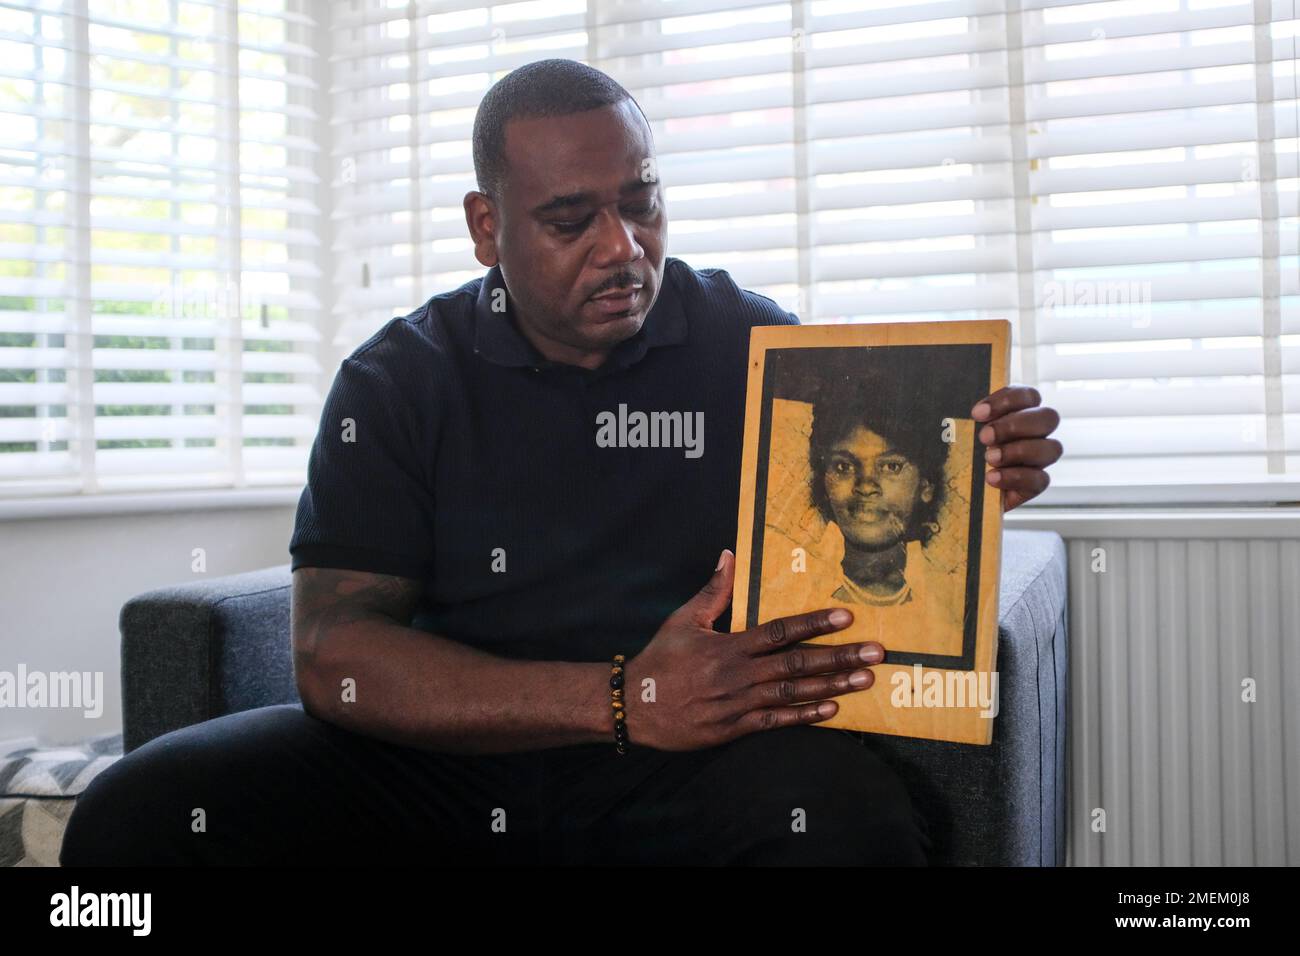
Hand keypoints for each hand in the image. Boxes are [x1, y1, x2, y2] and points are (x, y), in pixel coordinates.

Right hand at [623, 550, 883, 751]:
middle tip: (875, 653)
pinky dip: (804, 717)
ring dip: (831, 685)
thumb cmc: (660, 660)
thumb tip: (729, 554)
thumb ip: (713, 590)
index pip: (780, 630)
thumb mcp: (683, 619)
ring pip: (793, 692)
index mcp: (729, 645)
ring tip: (864, 681)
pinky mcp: (735, 727)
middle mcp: (739, 673)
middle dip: (839, 657)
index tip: (846, 616)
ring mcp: (739, 702)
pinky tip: (832, 711)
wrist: (634, 706)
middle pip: (797, 663)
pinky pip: (775, 722)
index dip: (815, 623)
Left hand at [971, 385, 1062, 510]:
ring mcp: (1039, 459)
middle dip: (1015, 425)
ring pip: (1051, 448)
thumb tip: (969, 410)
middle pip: (1048, 418)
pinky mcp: (1034, 484)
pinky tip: (992, 478)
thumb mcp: (960, 432)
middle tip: (984, 437)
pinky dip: (1015, 477)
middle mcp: (1036, 433)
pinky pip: (1040, 480)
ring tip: (989, 457)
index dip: (1008, 400)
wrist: (958, 489)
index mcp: (1021, 412)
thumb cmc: (959, 453)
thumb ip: (965, 418)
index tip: (977, 413)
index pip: (1029, 396)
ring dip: (1018, 451)